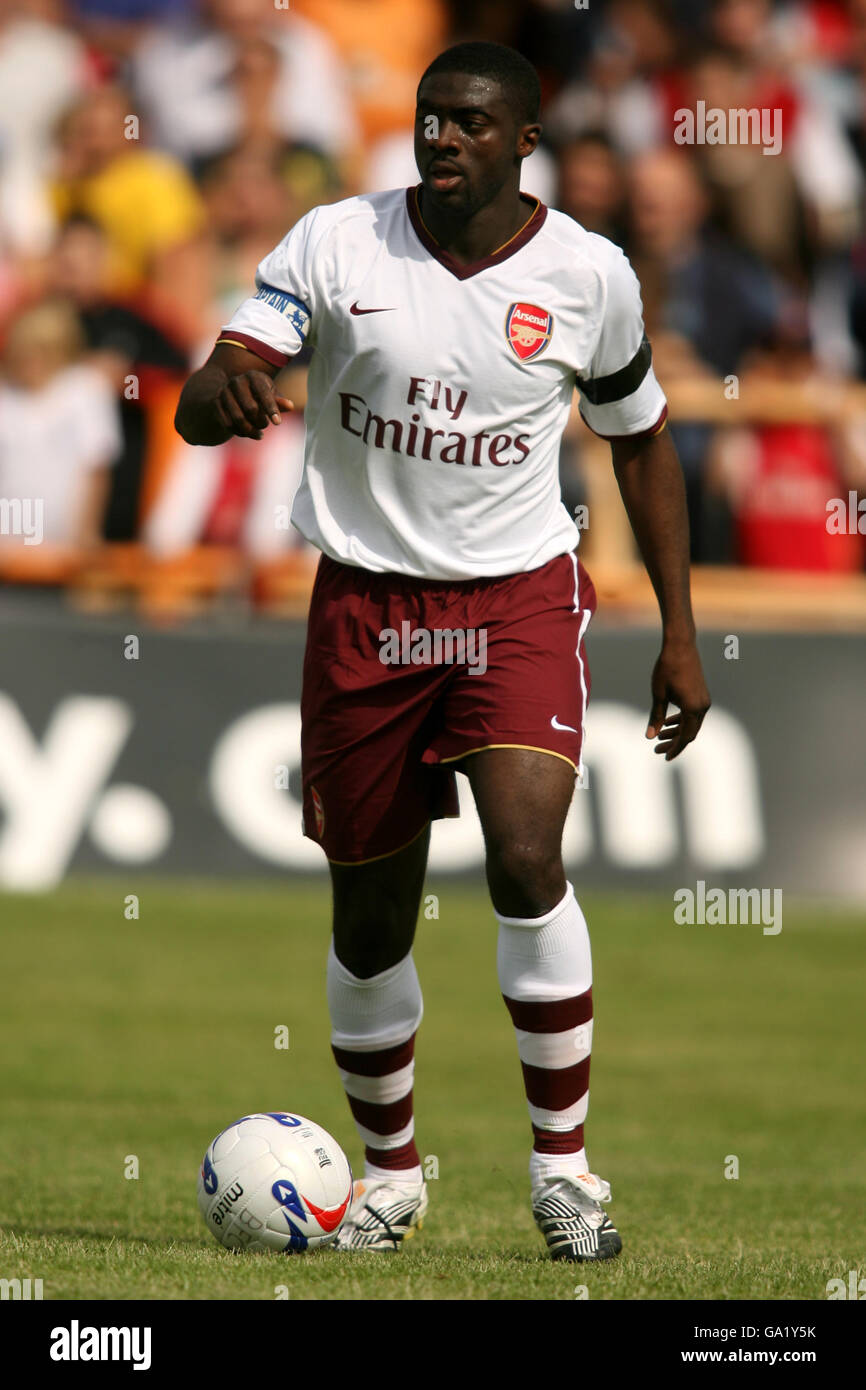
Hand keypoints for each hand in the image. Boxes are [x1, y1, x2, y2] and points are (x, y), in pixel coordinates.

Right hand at [213, 371, 293, 439]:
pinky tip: (247, 434)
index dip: (271, 409)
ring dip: (250, 430)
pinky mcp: (215, 404)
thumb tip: (290, 406)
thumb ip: (279, 401)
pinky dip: (239, 432)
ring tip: (259, 434)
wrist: (231, 395)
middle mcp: (236, 381)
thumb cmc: (258, 395)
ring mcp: (224, 392)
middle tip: (265, 425)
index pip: (263, 393)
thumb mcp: (269, 396)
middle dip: (261, 422)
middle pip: (251, 409)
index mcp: (253, 376)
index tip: (278, 423)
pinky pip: (228, 424)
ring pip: (238, 419)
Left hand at [646, 638, 710, 759]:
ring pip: (691, 724)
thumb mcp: (658, 695)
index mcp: (693, 708)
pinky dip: (681, 720)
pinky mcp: (701, 694)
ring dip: (677, 731)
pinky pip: (693, 714)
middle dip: (674, 743)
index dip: (675, 749)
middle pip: (690, 733)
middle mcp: (702, 706)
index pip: (685, 737)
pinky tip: (668, 722)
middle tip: (656, 750)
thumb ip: (656, 717)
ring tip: (660, 737)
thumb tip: (650, 737)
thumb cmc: (667, 669)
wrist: (680, 646)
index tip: (663, 757)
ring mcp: (704, 700)